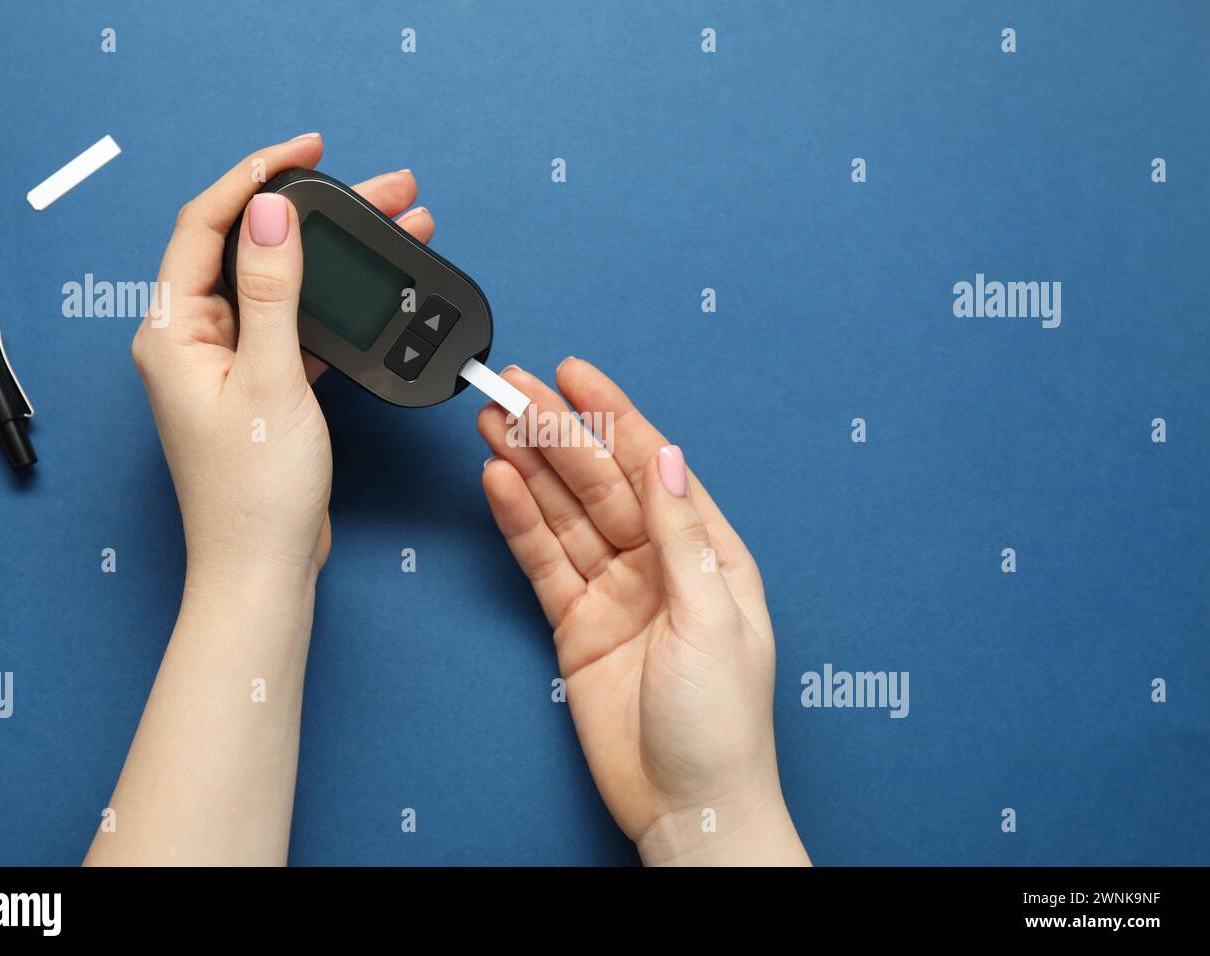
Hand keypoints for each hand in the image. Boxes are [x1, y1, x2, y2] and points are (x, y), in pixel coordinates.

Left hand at [130, 134, 434, 579]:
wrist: (266, 569)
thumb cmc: (256, 493)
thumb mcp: (271, 377)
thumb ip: (271, 290)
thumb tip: (270, 211)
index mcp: (173, 330)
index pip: (205, 224)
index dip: (255, 176)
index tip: (308, 151)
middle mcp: (192, 340)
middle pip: (250, 249)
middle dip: (313, 212)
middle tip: (378, 189)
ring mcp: (225, 365)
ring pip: (279, 286)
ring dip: (333, 257)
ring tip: (394, 227)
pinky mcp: (258, 388)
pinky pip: (293, 326)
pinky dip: (332, 304)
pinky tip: (369, 293)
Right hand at [478, 359, 808, 864]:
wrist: (687, 805)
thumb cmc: (723, 724)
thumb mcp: (714, 618)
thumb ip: (683, 536)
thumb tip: (667, 458)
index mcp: (708, 553)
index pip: (654, 465)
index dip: (613, 415)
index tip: (575, 375)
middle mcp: (659, 563)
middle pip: (599, 481)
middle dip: (557, 431)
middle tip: (512, 388)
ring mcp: (614, 591)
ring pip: (565, 513)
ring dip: (530, 465)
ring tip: (492, 421)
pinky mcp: (576, 623)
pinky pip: (544, 561)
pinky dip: (520, 522)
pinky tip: (499, 482)